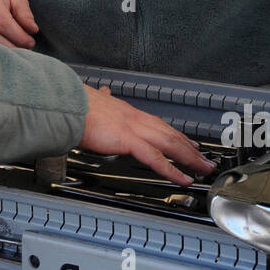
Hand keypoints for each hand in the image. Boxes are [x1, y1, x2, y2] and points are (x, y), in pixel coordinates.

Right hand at [81, 86, 215, 183]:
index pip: (158, 124)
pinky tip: (183, 178)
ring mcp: (134, 128)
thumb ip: (101, 98)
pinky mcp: (129, 140)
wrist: (66, 104)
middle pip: (170, 134)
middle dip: (190, 148)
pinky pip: (156, 158)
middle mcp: (135, 118)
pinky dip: (172, 170)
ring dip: (189, 158)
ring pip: (170, 144)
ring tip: (202, 169)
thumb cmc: (74, 104)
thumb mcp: (93, 99)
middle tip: (204, 159)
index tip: (187, 142)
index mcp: (127, 111)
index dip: (175, 134)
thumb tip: (102, 91)